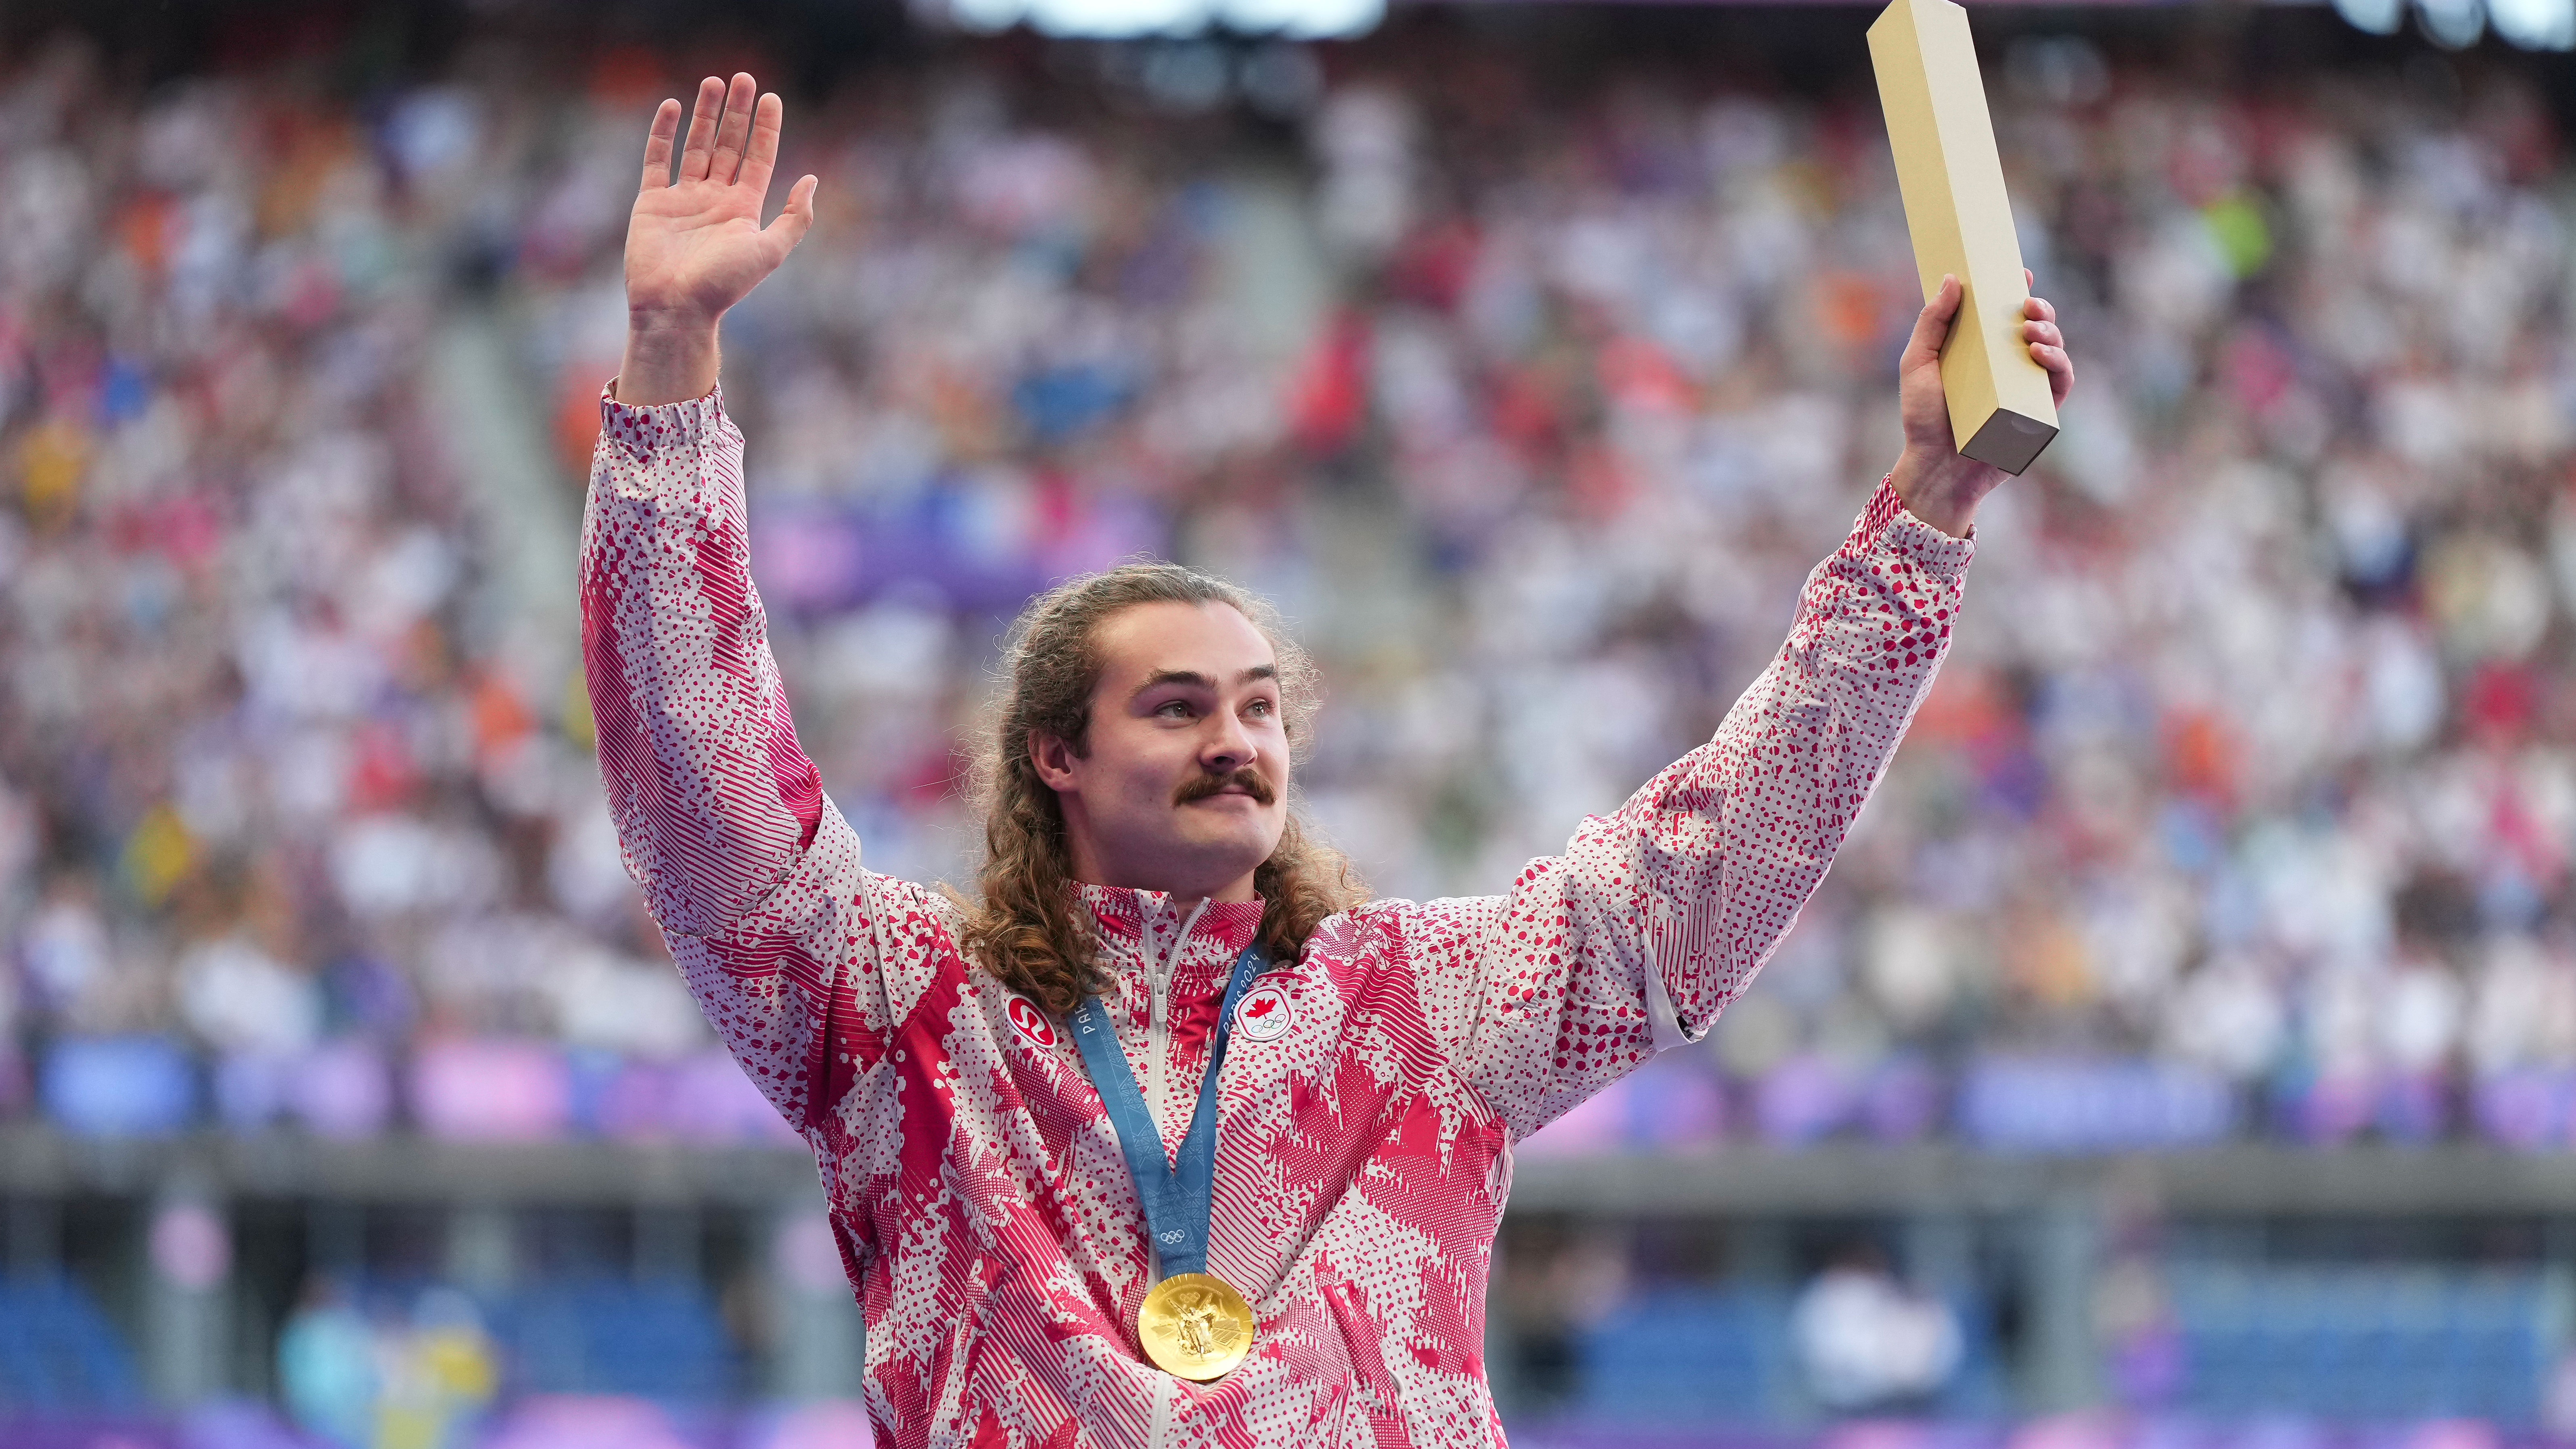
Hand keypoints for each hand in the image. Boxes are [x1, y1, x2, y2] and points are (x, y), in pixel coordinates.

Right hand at [615, 74, 818, 405]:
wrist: (676, 308)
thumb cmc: (724, 284)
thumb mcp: (770, 251)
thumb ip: (795, 218)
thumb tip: (811, 181)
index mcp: (744, 209)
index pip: (759, 158)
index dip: (766, 128)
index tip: (771, 97)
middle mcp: (715, 199)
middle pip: (728, 145)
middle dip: (735, 112)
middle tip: (742, 77)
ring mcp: (683, 199)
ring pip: (696, 146)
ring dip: (704, 115)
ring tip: (712, 82)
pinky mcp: (653, 202)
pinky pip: (658, 160)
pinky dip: (664, 133)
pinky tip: (673, 107)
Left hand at [1888, 269, 2074, 537]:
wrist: (1935, 468)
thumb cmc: (1923, 419)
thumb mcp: (1917, 363)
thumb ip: (1931, 322)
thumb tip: (1951, 278)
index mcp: (1980, 350)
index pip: (2004, 314)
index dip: (2016, 290)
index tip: (2020, 272)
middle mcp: (2007, 366)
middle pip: (2035, 327)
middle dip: (2039, 309)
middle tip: (2027, 303)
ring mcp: (2025, 388)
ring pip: (2054, 350)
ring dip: (2050, 332)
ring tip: (2030, 329)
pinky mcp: (2039, 411)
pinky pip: (2060, 382)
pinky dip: (2058, 363)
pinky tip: (2040, 353)